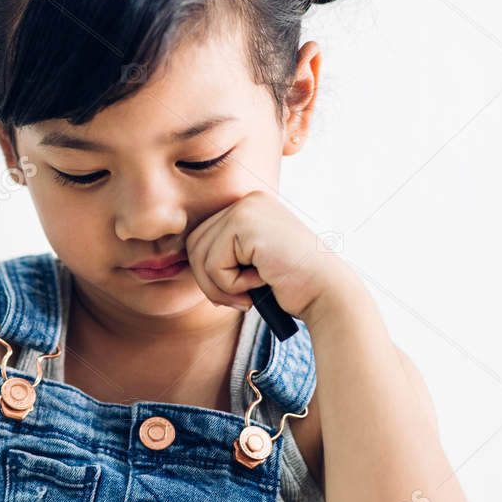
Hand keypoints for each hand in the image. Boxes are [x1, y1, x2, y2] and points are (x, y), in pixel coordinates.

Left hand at [183, 190, 348, 321]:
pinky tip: (261, 281)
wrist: (326, 293)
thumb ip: (220, 254)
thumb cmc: (289, 285)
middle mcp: (247, 201)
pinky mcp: (247, 224)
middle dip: (209, 282)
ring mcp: (246, 208)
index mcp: (248, 207)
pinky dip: (231, 285)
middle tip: (238, 300)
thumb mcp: (248, 263)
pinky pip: (214, 264)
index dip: (209, 274)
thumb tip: (175, 259)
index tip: (236, 292)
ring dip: (219, 287)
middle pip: (193, 245)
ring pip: (200, 256)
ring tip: (249, 294)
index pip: (201, 239)